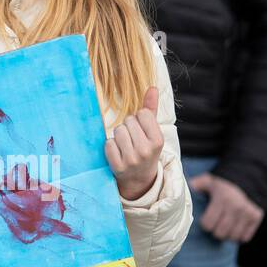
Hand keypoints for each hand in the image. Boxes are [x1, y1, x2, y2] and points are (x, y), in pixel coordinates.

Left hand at [104, 86, 163, 200]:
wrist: (140, 178)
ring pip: (117, 131)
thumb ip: (151, 109)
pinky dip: (110, 146)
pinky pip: (108, 143)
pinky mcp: (118, 166)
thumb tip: (153, 88)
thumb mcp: (152, 131)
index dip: (139, 119)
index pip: (142, 113)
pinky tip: (118, 153)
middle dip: (128, 127)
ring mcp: (132, 160)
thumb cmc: (145, 148)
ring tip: (125, 145)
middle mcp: (146, 150)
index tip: (141, 130)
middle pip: (127, 121)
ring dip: (118, 136)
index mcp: (158, 140)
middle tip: (133, 140)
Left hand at [189, 172, 263, 242]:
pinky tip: (234, 228)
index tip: (205, 221)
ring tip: (223, 227)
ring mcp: (248, 212)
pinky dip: (238, 236)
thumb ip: (196, 185)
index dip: (204, 224)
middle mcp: (236, 206)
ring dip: (227, 235)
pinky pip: (245, 238)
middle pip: (220, 233)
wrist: (245, 182)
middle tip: (214, 226)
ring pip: (233, 237)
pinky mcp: (257, 218)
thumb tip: (187, 188)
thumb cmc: (220, 186)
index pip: (208, 224)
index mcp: (222, 198)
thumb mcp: (207, 181)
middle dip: (214, 231)